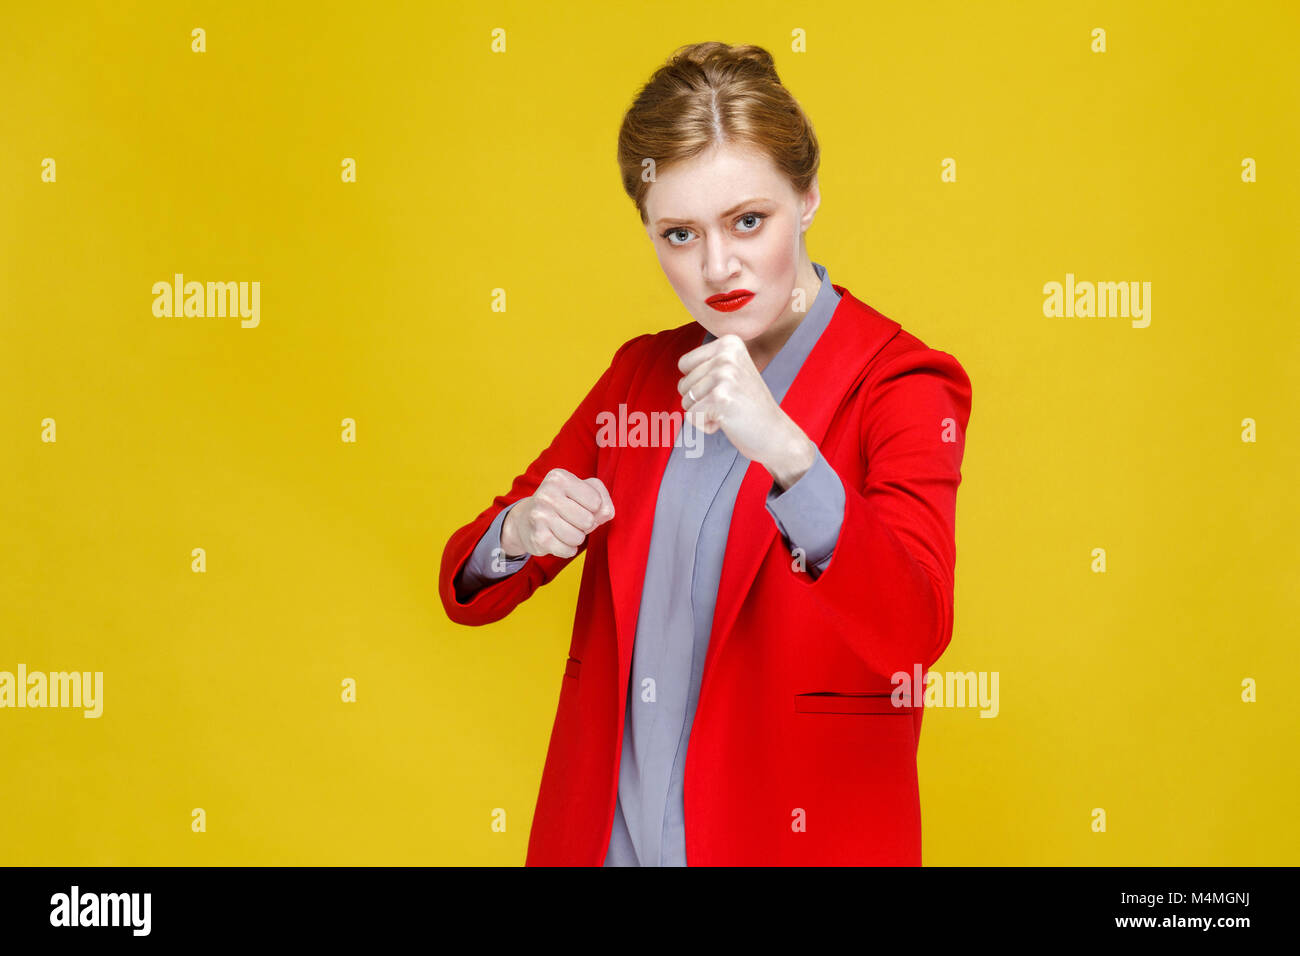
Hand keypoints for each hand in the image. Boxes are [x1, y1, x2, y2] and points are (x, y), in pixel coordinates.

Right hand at [500, 469, 614, 558]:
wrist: (525, 520)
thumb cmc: (563, 504)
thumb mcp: (585, 492)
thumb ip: (604, 500)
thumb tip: (605, 514)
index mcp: (559, 477)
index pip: (596, 502)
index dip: (594, 509)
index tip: (579, 505)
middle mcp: (546, 493)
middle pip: (588, 521)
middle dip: (585, 525)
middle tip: (571, 519)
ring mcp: (539, 516)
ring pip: (578, 538)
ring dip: (577, 538)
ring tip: (564, 528)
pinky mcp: (537, 537)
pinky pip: (568, 550)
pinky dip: (567, 549)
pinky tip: (557, 539)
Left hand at [677, 333, 814, 484]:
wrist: (775, 433)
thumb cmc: (749, 406)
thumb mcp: (732, 372)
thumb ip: (708, 363)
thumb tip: (681, 363)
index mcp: (729, 343)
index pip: (684, 364)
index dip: (698, 383)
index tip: (725, 389)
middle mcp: (727, 354)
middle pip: (683, 383)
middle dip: (700, 400)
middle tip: (730, 403)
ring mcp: (724, 375)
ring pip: (685, 400)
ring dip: (704, 413)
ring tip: (729, 411)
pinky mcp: (720, 398)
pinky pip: (691, 416)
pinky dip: (705, 425)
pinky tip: (727, 421)